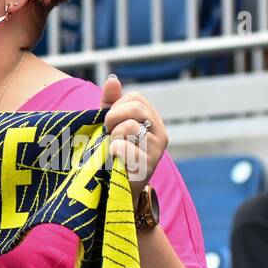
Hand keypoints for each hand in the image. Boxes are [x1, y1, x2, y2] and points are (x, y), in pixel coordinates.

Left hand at [101, 73, 166, 197]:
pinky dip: (114, 150)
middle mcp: (160, 132)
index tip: (109, 121)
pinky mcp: (147, 166)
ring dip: (113, 137)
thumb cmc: (114, 154)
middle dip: (113, 118)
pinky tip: (114, 158)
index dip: (116, 106)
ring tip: (113, 147)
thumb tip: (112, 79)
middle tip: (108, 133)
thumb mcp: (110, 126)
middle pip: (135, 108)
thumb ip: (110, 103)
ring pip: (129, 127)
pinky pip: (124, 148)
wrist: (119, 188)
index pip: (135, 97)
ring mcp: (157, 149)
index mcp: (153, 119)